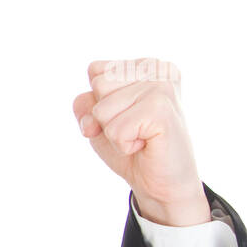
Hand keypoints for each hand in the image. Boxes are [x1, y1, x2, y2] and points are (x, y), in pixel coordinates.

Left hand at [71, 58, 209, 226]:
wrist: (161, 182)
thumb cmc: (131, 145)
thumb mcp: (99, 119)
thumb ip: (85, 103)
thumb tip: (91, 118)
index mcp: (145, 64)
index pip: (96, 70)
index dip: (98, 101)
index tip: (125, 115)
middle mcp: (157, 68)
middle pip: (98, 86)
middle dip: (105, 116)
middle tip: (133, 129)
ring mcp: (162, 86)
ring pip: (102, 109)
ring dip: (115, 133)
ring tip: (140, 136)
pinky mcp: (161, 109)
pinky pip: (114, 129)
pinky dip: (123, 145)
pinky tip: (146, 145)